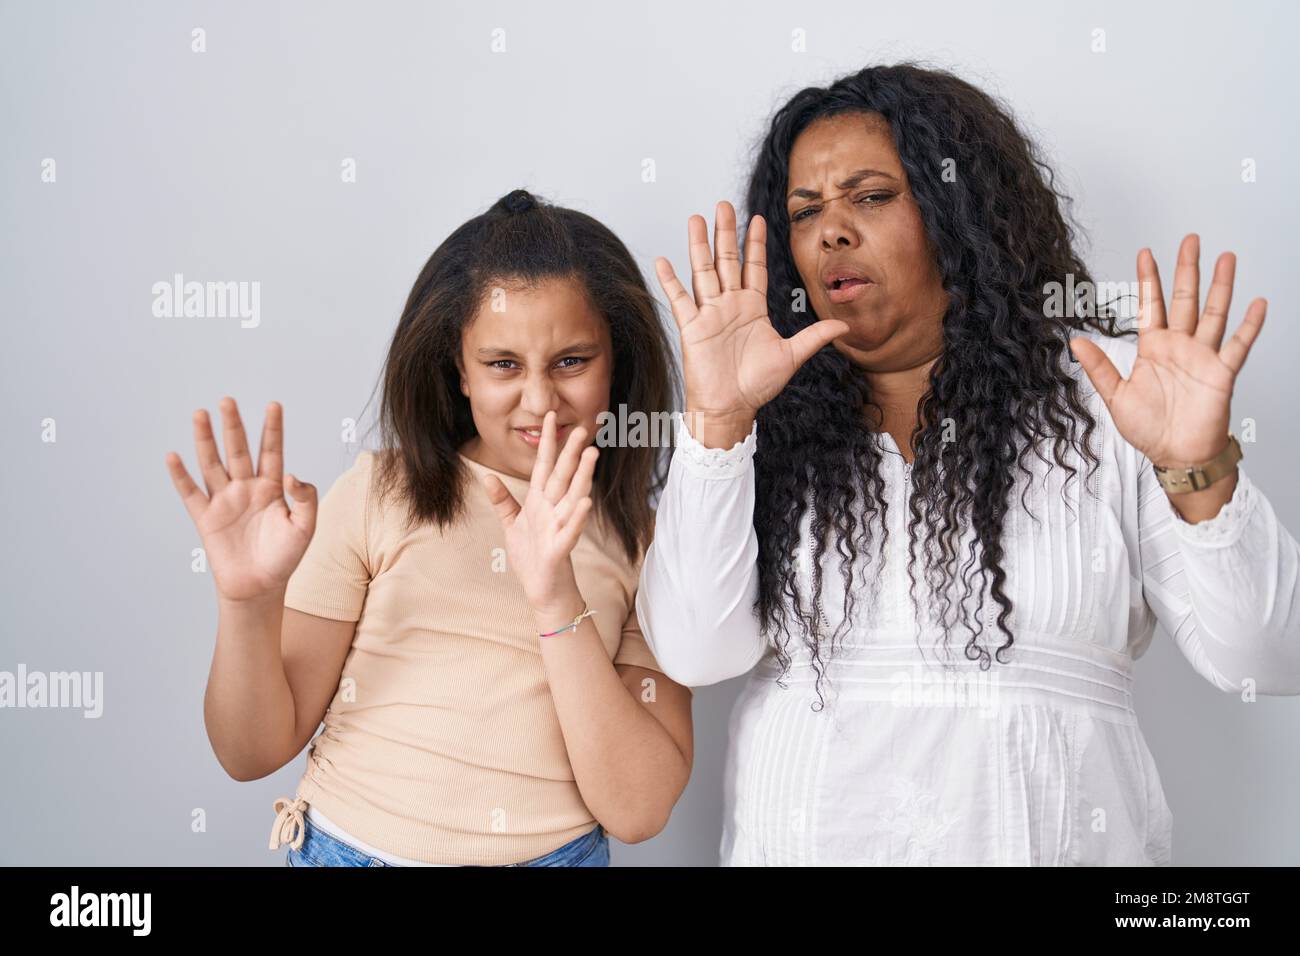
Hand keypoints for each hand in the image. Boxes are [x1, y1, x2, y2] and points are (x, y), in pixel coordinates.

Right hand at [165, 398, 317, 601]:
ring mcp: (224, 501)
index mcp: (272, 488)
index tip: (274, 404)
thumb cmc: (285, 558)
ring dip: (205, 439)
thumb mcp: (304, 528)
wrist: (259, 587)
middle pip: (238, 450)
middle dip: (233, 425)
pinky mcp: (206, 517)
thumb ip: (305, 499)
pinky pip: (190, 493)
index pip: (272, 451)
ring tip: (200, 414)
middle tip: (227, 400)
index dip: (273, 429)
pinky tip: (173, 456)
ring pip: (212, 463)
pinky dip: (180, 475)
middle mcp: (246, 488)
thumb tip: (292, 475)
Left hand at [479, 410, 597, 610]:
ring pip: (571, 497)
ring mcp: (558, 528)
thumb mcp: (511, 525)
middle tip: (582, 428)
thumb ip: (502, 500)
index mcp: (539, 502)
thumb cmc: (531, 558)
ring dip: (582, 477)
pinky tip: (585, 503)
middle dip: (571, 452)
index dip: (547, 442)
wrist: (543, 591)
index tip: (548, 416)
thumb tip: (487, 476)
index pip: (544, 466)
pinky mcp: (559, 549)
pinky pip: (569, 531)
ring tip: (592, 454)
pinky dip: (576, 518)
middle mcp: (552, 511)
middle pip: (562, 476)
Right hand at [654, 201, 848, 444]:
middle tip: (723, 205)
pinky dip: (670, 281)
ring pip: (703, 271)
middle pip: (726, 261)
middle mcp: (729, 306)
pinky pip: (679, 299)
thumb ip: (815, 336)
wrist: (731, 408)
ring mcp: (709, 314)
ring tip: (696, 219)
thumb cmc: (756, 386)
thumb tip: (845, 326)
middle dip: (725, 232)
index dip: (755, 243)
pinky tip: (663, 261)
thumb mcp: (791, 356)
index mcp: (752, 308)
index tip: (755, 218)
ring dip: (699, 246)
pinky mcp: (692, 327)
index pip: (754, 267)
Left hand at [1070, 234, 1265, 467]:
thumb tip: (1075, 341)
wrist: (1175, 455)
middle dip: (1187, 269)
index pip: (1151, 305)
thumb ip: (1098, 367)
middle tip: (1190, 239)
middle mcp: (1180, 346)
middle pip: (1185, 299)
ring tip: (1225, 257)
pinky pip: (1239, 344)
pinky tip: (1257, 303)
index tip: (1146, 252)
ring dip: (1221, 286)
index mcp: (1153, 349)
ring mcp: (1203, 356)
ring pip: (1214, 313)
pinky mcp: (1222, 372)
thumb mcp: (1116, 396)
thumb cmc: (1148, 429)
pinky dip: (1249, 324)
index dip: (1149, 279)